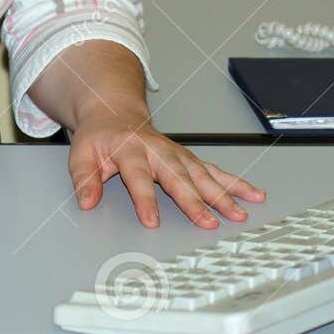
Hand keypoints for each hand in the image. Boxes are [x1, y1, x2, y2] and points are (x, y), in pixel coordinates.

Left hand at [68, 112, 266, 228]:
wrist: (114, 112)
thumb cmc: (99, 137)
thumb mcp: (81, 153)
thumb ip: (84, 178)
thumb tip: (87, 201)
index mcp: (130, 149)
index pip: (138, 177)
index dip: (145, 199)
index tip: (152, 221)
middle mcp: (158, 150)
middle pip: (179, 177)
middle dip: (195, 201)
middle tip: (208, 222)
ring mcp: (176, 153)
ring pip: (202, 174)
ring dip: (223, 194)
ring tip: (240, 212)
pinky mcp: (188, 157)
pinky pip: (214, 170)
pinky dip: (234, 182)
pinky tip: (252, 194)